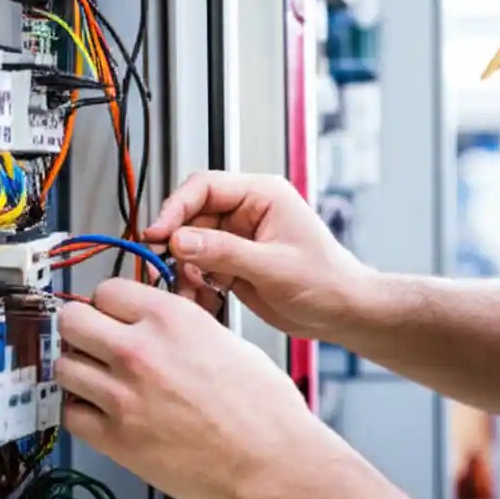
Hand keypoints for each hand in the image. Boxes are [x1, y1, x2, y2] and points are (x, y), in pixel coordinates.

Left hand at [56, 278, 322, 498]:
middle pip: (72, 321)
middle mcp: (141, 351)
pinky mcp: (117, 438)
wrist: (270, 457)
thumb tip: (152, 320)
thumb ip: (179, 325)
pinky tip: (103, 411)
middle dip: (82, 328)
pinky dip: (82, 411)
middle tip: (94, 340)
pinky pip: (71, 414)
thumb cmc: (261, 405)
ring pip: (65, 366)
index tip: (111, 313)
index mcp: (172, 319)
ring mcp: (124, 395)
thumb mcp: (224, 338)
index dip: (108, 302)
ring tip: (100, 378)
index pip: (106, 289)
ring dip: (80, 370)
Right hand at [143, 171, 376, 340]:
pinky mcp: (233, 262)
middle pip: (192, 215)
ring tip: (190, 290)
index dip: (176, 207)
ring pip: (191, 244)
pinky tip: (202, 298)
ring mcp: (239, 237)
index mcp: (262, 195)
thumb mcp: (273, 266)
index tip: (157, 233)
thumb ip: (224, 252)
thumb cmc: (327, 281)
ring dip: (184, 268)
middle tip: (165, 267)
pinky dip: (194, 283)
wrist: (342, 312)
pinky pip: (199, 266)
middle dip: (176, 243)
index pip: (205, 186)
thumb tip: (180, 240)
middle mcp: (247, 212)